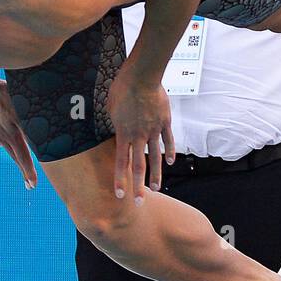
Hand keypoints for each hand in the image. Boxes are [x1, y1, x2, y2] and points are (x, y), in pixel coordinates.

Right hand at [0, 74, 37, 188]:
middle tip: (30, 185)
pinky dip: (6, 143)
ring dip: (16, 159)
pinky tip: (5, 144)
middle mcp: (2, 135)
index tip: (33, 184)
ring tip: (23, 169)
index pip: (23, 156)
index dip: (29, 171)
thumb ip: (27, 116)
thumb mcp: (18, 102)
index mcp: (11, 132)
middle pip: (16, 157)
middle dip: (24, 172)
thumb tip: (33, 131)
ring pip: (7, 148)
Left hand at [107, 75, 174, 201]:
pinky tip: (170, 162)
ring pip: (156, 157)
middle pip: (139, 166)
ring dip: (157, 174)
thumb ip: (113, 124)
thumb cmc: (122, 89)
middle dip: (139, 186)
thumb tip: (113, 131)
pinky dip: (169, 151)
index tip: (120, 194)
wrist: (142, 77)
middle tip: (139, 203)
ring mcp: (154, 130)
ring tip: (158, 189)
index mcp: (124, 134)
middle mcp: (139, 136)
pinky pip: (168, 140)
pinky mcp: (165, 122)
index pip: (121, 163)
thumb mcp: (110, 109)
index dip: (120, 180)